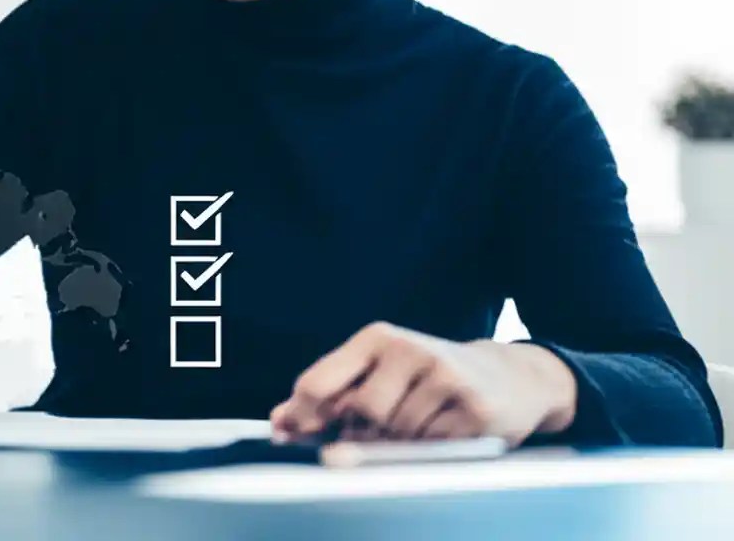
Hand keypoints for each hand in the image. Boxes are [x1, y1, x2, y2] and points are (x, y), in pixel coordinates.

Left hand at [269, 322, 576, 446]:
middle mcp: (408, 348)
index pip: (319, 381)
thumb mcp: (378, 373)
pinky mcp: (475, 406)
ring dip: (399, 443)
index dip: (303, 416)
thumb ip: (329, 395)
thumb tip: (279, 423)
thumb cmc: (428, 379)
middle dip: (363, 433)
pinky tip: (444, 431)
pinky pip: (431, 447)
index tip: (295, 435)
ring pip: (395, 434)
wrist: (509, 377)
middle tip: (380, 430)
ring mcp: (445, 374)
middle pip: (359, 413)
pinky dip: (430, 449)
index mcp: (377, 338)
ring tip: (418, 426)